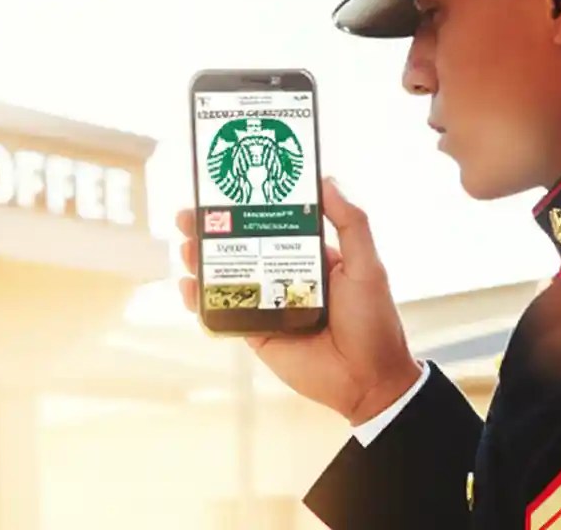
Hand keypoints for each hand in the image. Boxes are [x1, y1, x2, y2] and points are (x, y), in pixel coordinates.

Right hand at [177, 178, 421, 424]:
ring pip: (226, 278)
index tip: (224, 191)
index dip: (246, 208)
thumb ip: (350, 223)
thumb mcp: (367, 265)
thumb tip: (326, 180)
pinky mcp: (256, 334)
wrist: (369, 380)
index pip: (272, 224)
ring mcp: (267, 306)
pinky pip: (223, 314)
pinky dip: (202, 301)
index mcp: (310, 257)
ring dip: (201, 261)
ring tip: (186, 247)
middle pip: (240, 248)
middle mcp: (285, 278)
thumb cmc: (374, 321)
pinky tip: (188, 287)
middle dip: (212, 232)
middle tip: (189, 217)